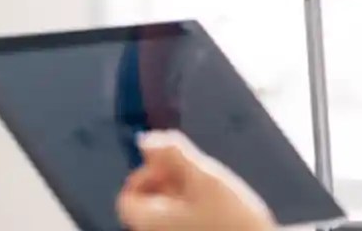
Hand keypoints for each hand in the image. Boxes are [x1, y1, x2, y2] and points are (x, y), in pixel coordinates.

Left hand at [116, 130, 276, 230]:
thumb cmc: (233, 220)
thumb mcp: (205, 177)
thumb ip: (173, 154)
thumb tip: (146, 139)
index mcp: (151, 222)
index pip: (127, 197)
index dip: (145, 175)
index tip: (170, 167)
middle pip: (148, 203)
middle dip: (167, 180)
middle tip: (194, 173)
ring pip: (167, 211)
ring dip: (183, 192)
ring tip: (209, 187)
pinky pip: (181, 221)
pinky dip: (192, 207)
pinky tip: (215, 203)